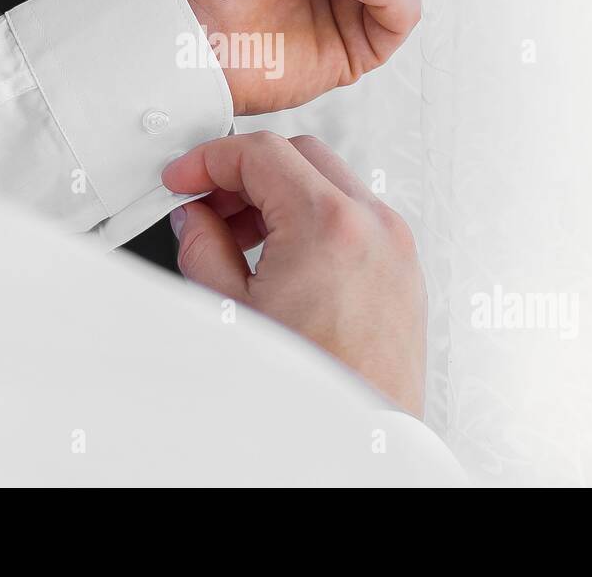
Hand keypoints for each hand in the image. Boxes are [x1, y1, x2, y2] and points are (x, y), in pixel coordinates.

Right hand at [162, 132, 426, 416]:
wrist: (360, 438)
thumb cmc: (309, 391)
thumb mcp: (231, 309)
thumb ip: (203, 246)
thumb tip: (196, 219)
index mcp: (327, 225)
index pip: (261, 153)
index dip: (210, 159)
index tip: (186, 179)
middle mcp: (372, 225)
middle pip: (299, 156)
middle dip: (246, 172)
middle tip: (209, 202)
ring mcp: (396, 245)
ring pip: (332, 181)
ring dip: (282, 194)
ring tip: (241, 237)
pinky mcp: (405, 268)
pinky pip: (357, 216)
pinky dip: (316, 218)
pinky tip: (282, 255)